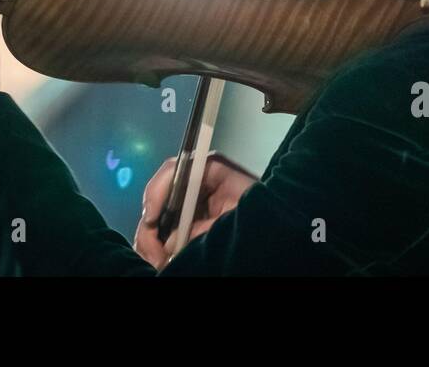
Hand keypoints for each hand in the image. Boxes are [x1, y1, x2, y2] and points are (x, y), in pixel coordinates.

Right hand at [134, 152, 258, 269]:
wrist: (277, 223)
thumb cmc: (263, 212)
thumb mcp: (236, 219)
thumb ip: (203, 229)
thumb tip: (170, 244)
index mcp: (210, 169)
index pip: (175, 169)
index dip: (157, 192)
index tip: (151, 218)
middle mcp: (197, 180)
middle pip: (161, 195)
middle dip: (151, 224)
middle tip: (153, 252)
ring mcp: (192, 199)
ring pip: (159, 214)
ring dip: (151, 237)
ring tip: (156, 260)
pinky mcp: (190, 217)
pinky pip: (167, 227)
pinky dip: (159, 243)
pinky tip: (160, 257)